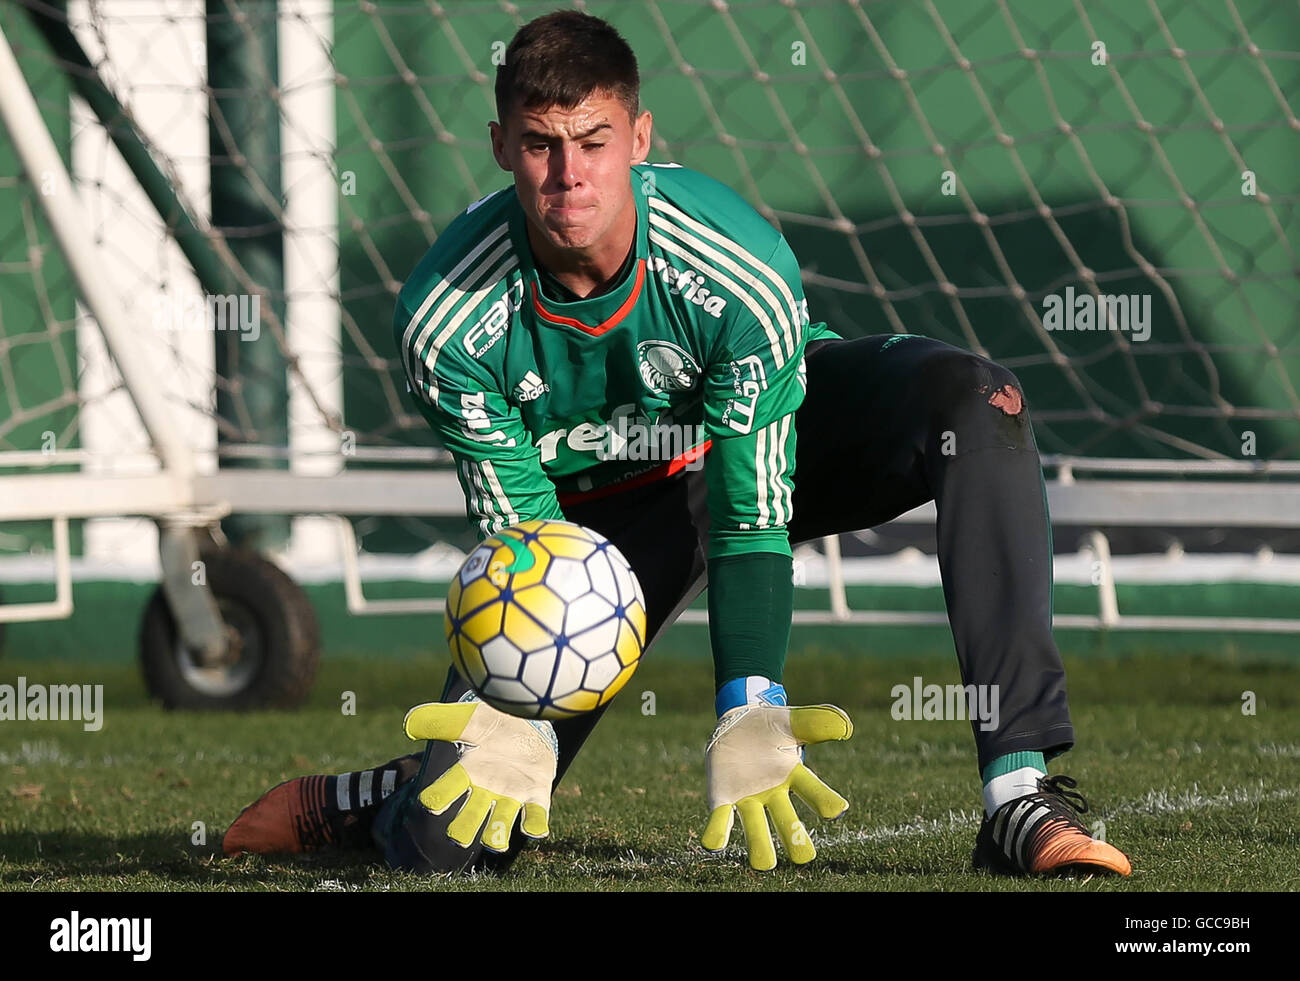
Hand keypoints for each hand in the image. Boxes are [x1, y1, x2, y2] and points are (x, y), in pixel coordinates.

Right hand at [403, 698, 557, 852]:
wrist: (530, 717)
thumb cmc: (495, 722)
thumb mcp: (469, 718)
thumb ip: (440, 721)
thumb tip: (408, 725)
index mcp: (466, 773)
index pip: (446, 789)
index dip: (438, 797)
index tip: (430, 804)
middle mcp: (486, 789)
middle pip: (470, 816)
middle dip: (464, 829)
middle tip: (458, 838)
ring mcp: (512, 794)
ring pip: (501, 822)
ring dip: (498, 833)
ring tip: (495, 844)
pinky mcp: (537, 793)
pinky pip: (536, 814)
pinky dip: (535, 824)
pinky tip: (535, 831)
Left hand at [700, 704, 852, 869]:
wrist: (737, 720)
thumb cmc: (771, 724)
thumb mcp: (793, 720)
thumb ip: (818, 722)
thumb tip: (846, 728)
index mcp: (795, 776)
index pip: (814, 791)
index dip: (824, 800)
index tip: (836, 811)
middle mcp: (774, 794)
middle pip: (788, 823)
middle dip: (795, 839)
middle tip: (804, 856)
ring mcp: (749, 799)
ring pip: (757, 831)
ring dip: (760, 846)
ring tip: (763, 863)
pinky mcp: (722, 798)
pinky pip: (720, 819)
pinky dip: (718, 833)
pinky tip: (714, 845)